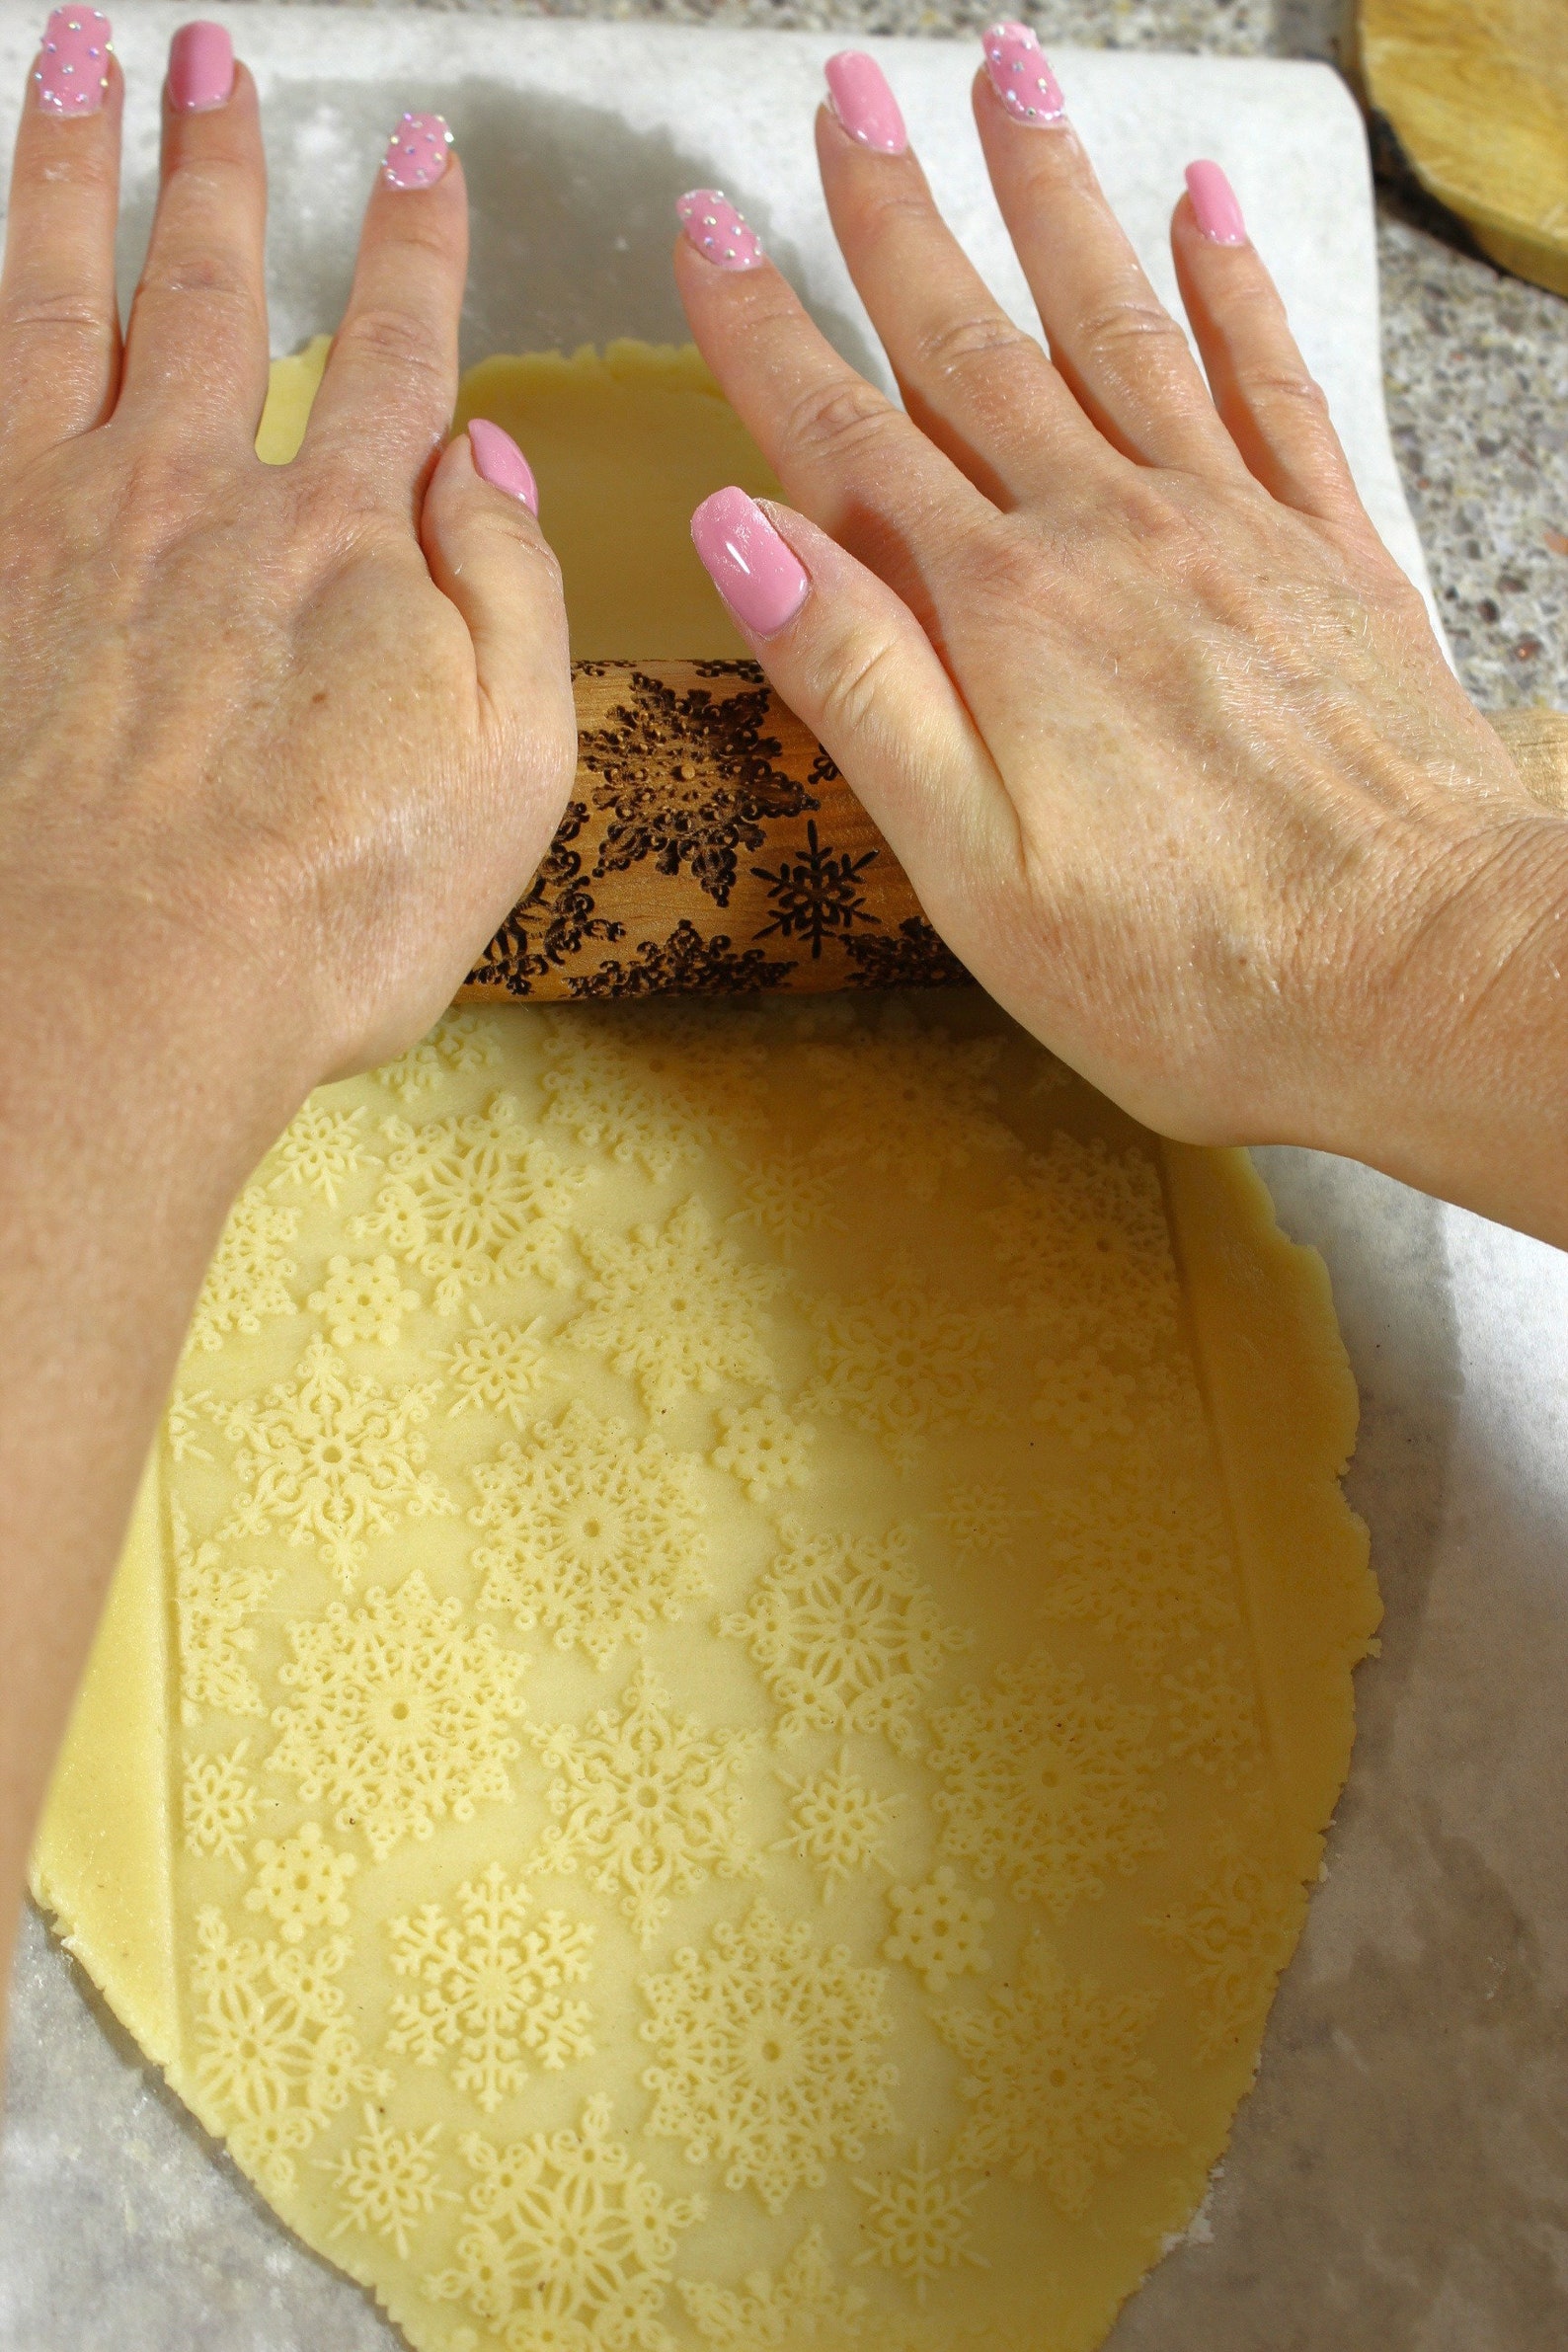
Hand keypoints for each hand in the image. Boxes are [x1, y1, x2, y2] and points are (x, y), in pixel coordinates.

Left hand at [0, 19, 572, 1119]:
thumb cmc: (328, 915)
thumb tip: (486, 457)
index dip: (416, 247)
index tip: (420, 156)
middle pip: (215, 286)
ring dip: (72, 164)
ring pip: (65, 292)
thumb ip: (512, 599)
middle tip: (216, 51)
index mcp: (352, 544)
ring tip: (74, 56)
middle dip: (222, 160)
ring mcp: (69, 520)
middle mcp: (202, 496)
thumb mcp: (511, 778)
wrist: (119, 992)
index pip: (398, 352)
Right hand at [676, 40, 1567, 1245]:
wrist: (1424, 978)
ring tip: (1005, 75)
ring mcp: (1231, 528)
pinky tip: (1201, 203)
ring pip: (1118, 323)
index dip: (766, 334)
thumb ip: (862, 692)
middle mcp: (1111, 534)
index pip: (850, 439)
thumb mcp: (976, 875)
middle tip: (849, 90)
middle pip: (977, 344)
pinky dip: (1229, 283)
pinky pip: (1270, 380)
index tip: (707, 234)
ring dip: (1052, 195)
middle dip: (899, 211)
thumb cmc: (1191, 970)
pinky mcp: (1329, 554)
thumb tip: (744, 533)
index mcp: (1005, 617)